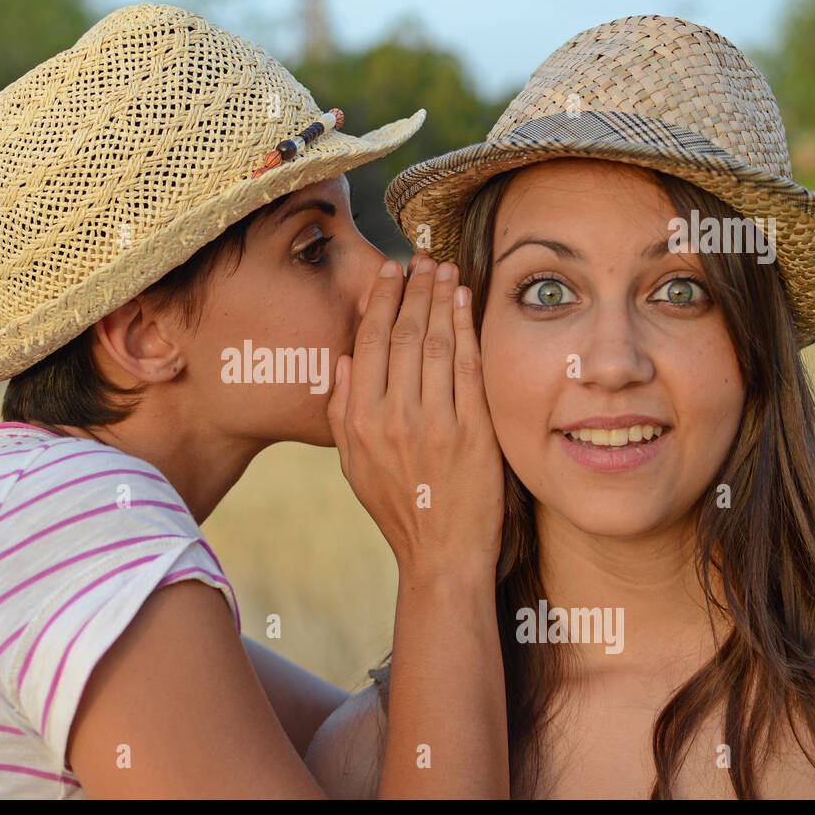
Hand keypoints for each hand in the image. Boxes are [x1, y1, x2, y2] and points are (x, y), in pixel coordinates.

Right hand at [327, 254, 502, 586]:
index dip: (381, 301)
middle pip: (404, 335)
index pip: (369, 344)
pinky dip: (467, 329)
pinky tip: (466, 303)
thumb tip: (344, 361)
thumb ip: (341, 413)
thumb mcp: (353, 465)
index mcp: (360, 422)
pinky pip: (469, 367)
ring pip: (437, 344)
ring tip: (445, 269)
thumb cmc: (397, 510)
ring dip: (441, 299)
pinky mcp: (473, 432)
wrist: (441, 555)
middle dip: (413, 289)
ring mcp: (435, 423)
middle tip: (422, 259)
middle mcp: (394, 417)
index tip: (390, 272)